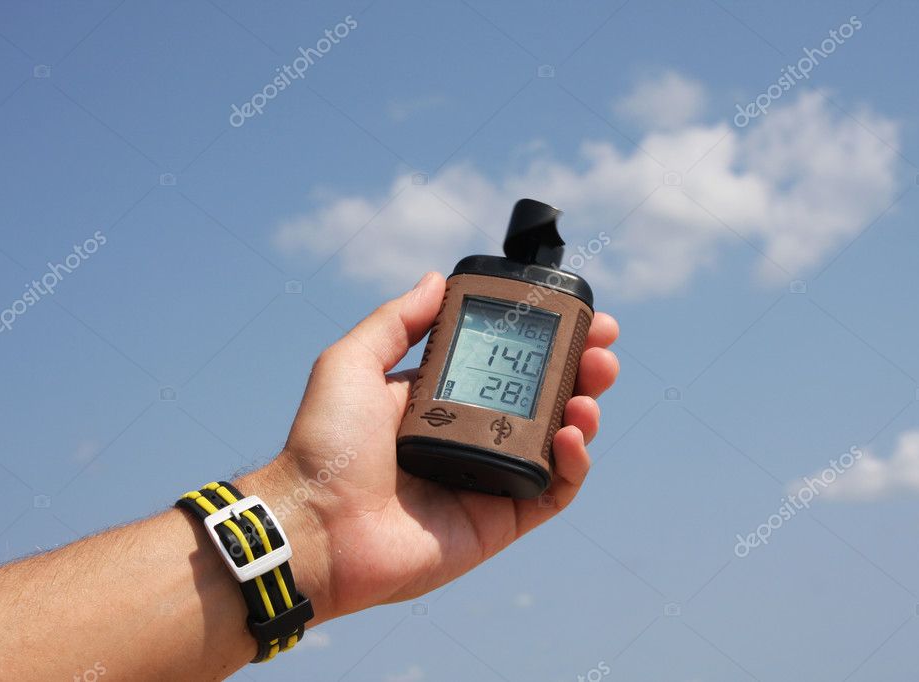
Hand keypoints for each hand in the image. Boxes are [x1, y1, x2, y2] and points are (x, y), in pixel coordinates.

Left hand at [260, 272, 619, 622]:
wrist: (316, 526)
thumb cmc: (325, 445)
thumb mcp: (353, 363)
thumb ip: (397, 321)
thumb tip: (434, 278)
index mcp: (440, 399)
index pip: (507, 363)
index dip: (546, 340)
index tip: (577, 317)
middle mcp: (470, 435)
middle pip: (543, 399)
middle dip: (580, 369)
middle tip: (602, 348)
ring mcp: (488, 478)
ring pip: (558, 442)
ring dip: (585, 411)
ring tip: (589, 391)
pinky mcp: (500, 520)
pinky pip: (554, 491)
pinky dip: (575, 464)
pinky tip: (572, 435)